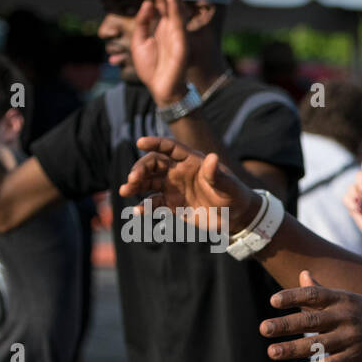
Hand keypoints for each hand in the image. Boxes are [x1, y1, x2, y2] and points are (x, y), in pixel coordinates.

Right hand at [121, 135, 259, 231]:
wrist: (236, 218)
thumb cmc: (234, 196)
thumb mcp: (228, 186)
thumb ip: (217, 174)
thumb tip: (212, 158)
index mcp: (191, 161)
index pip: (169, 148)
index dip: (155, 143)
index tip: (140, 143)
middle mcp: (178, 172)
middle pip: (153, 164)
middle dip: (140, 169)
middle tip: (133, 179)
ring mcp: (173, 188)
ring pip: (149, 183)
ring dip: (136, 186)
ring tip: (126, 191)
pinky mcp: (172, 205)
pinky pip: (154, 204)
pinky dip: (145, 207)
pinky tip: (138, 211)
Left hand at [132, 0, 190, 106]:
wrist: (161, 89)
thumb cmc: (151, 69)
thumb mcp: (139, 42)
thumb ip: (142, 22)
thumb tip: (147, 2)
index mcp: (160, 27)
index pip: (158, 3)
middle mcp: (170, 28)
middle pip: (167, 2)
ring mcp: (177, 35)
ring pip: (175, 9)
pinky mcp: (181, 43)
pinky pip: (179, 23)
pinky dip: (175, 9)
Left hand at [260, 271, 361, 361]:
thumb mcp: (350, 301)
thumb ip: (323, 291)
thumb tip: (302, 274)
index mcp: (344, 300)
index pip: (314, 294)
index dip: (293, 296)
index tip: (273, 301)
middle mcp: (346, 318)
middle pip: (311, 320)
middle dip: (285, 324)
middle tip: (263, 329)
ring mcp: (351, 339)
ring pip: (316, 344)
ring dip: (292, 349)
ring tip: (272, 352)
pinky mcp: (355, 359)